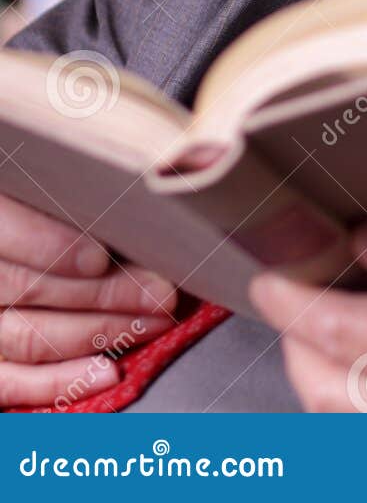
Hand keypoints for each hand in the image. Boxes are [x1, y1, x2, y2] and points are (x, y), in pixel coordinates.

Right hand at [0, 194, 177, 407]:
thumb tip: (153, 192)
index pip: (4, 230)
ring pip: (27, 335)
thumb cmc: (47, 194)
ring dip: (98, 332)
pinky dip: (57, 382)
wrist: (18, 232)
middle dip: (103, 292)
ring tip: (152, 323)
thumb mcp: (47, 174)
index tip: (101, 256)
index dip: (51, 246)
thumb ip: (77, 184)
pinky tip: (106, 373)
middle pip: (29, 287)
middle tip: (159, 291)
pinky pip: (9, 382)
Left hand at [250, 207, 366, 412]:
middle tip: (301, 282)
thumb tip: (358, 241)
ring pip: (336, 419)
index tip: (270, 271)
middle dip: (297, 331)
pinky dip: (348, 400)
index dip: (291, 297)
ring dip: (318, 366)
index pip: (336, 329)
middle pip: (321, 382)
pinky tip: (366, 360)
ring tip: (332, 315)